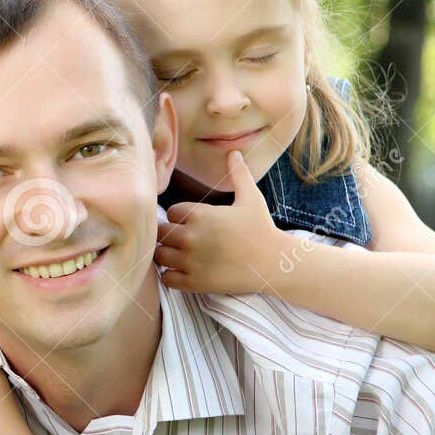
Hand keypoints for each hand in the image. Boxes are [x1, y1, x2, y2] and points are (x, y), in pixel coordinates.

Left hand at [157, 151, 290, 294]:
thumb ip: (238, 174)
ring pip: (160, 255)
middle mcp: (190, 237)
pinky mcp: (193, 282)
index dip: (179, 217)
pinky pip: (167, 278)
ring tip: (179, 254)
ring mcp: (190, 261)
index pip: (171, 212)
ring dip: (166, 254)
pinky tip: (183, 271)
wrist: (274, 262)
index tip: (190, 222)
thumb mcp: (251, 198)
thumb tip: (233, 152)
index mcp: (200, 215)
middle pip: (161, 233)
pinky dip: (171, 275)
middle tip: (181, 239)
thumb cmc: (262, 229)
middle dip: (169, 234)